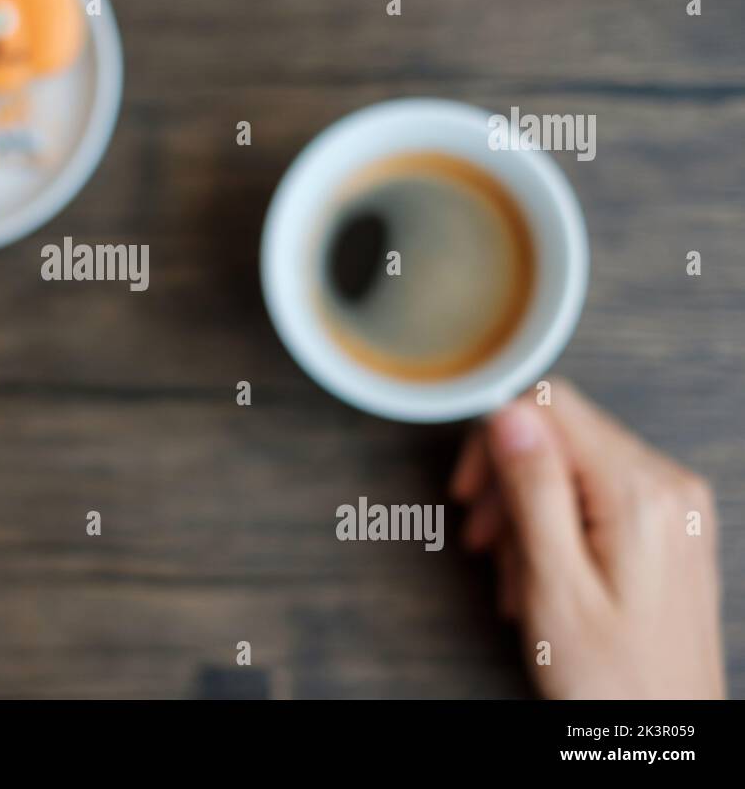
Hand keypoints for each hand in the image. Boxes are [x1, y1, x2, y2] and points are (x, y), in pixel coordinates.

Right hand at [452, 378, 723, 697]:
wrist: (667, 734)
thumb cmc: (614, 679)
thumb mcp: (556, 586)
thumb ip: (535, 490)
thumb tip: (508, 413)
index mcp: (640, 493)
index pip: (551, 406)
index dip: (493, 437)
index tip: (468, 488)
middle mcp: (667, 486)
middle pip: (561, 434)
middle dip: (507, 483)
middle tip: (483, 539)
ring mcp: (672, 506)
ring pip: (573, 466)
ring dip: (527, 511)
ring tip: (513, 573)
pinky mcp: (667, 527)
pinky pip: (597, 496)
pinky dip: (558, 527)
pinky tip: (542, 574)